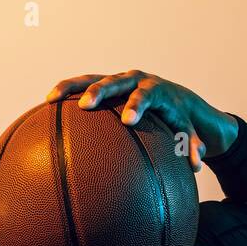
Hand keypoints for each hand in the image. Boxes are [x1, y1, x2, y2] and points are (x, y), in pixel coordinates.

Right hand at [46, 70, 210, 170]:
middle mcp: (137, 79)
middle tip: (87, 105)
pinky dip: (67, 90)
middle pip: (117, 81)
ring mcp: (119, 80)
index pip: (148, 94)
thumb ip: (192, 146)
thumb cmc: (179, 118)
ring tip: (52, 97)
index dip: (138, 105)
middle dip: (102, 91)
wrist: (171, 96)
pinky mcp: (106, 84)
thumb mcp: (187, 131)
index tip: (128, 120)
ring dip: (73, 87)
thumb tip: (197, 167)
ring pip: (94, 78)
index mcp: (157, 90)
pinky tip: (48, 101)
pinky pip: (83, 83)